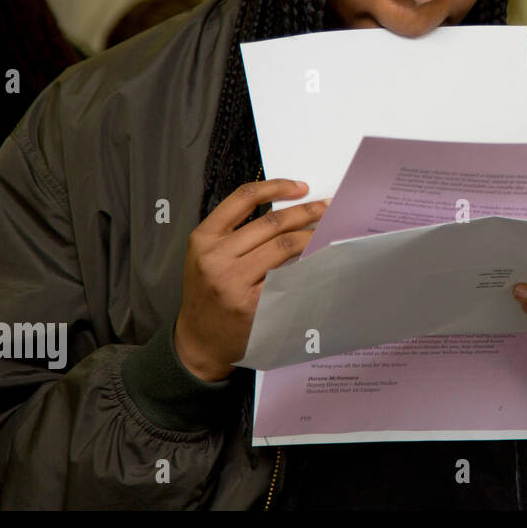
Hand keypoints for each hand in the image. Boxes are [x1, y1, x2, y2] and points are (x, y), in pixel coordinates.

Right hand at [175, 179, 329, 381]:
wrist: (199, 340)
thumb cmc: (210, 293)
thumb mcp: (209, 256)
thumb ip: (237, 232)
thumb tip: (288, 207)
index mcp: (203, 238)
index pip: (243, 198)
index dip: (276, 187)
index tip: (301, 187)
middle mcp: (215, 257)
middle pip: (272, 222)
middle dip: (307, 211)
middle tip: (328, 207)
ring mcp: (233, 282)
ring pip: (284, 246)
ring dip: (311, 236)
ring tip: (326, 231)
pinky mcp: (252, 304)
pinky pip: (289, 275)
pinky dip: (308, 264)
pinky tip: (319, 258)